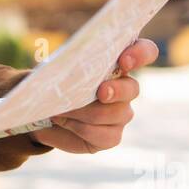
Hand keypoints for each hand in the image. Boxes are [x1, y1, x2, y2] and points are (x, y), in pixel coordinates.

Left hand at [31, 38, 158, 153]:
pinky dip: (80, 128)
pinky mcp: (112, 136)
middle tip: (100, 93)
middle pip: (133, 88)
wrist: (43, 113)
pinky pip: (106, 135)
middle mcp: (125, 88)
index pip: (145, 52)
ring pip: (115, 114)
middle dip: (116, 90)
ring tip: (60, 109)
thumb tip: (65, 67)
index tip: (124, 60)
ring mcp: (121, 113)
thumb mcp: (59, 68)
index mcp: (117, 63)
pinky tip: (63, 122)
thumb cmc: (55, 83)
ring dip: (84, 112)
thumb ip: (68, 63)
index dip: (140, 54)